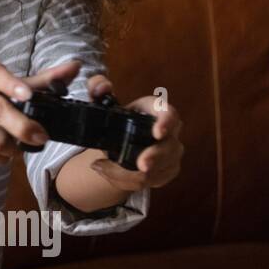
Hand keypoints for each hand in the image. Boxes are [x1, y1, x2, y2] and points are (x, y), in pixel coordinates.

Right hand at [0, 59, 84, 163]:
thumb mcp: (8, 83)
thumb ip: (43, 80)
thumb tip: (77, 67)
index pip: (0, 76)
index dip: (13, 85)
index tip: (26, 94)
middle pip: (0, 112)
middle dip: (23, 127)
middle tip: (42, 138)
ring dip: (13, 148)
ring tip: (17, 145)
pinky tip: (0, 151)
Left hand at [85, 74, 184, 190]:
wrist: (116, 143)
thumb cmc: (114, 119)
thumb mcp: (101, 103)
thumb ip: (96, 88)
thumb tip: (103, 86)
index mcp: (154, 110)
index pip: (168, 113)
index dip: (166, 122)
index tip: (158, 133)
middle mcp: (169, 132)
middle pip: (168, 147)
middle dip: (155, 158)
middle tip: (142, 167)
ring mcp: (171, 153)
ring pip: (156, 170)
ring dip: (127, 174)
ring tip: (101, 167)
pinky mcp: (168, 171)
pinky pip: (149, 182)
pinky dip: (126, 182)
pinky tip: (110, 174)